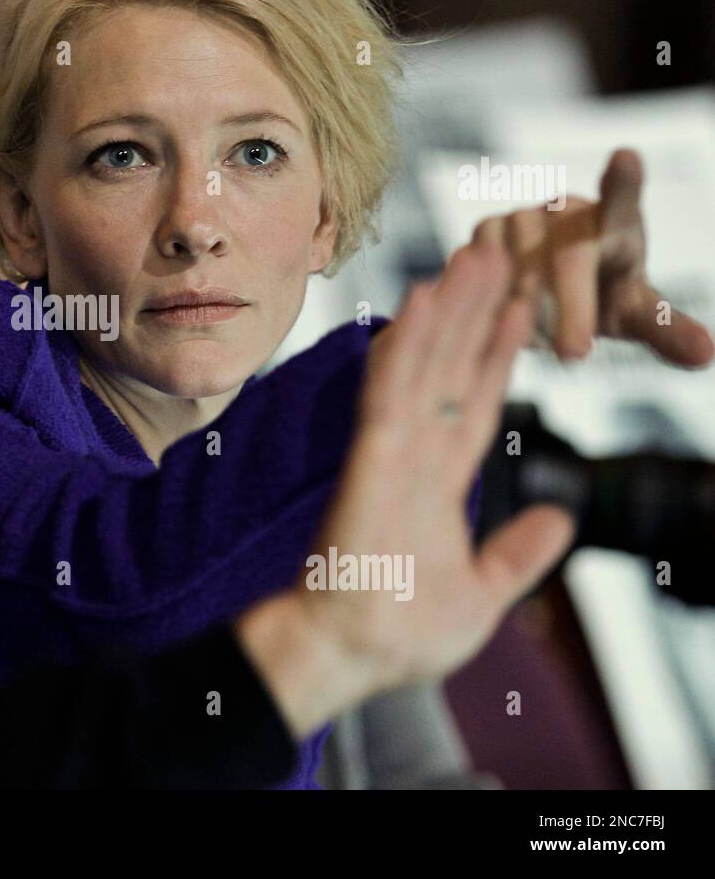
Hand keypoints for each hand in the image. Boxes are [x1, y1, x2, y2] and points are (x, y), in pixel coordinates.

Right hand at [236, 243, 574, 736]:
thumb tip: (559, 516)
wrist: (346, 653)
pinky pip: (394, 389)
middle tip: (497, 252)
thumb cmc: (399, 632)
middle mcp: (419, 454)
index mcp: (442, 483)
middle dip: (478, 310)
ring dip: (451, 308)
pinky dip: (408, 343)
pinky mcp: (372, 458)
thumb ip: (518, 553)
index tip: (520, 307)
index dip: (500, 353)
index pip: (478, 402)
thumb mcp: (483, 594)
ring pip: (427, 363)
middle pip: (456, 367)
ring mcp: (393, 451)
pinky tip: (424, 299)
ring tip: (474, 253)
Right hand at [468, 147, 713, 365]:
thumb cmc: (602, 298)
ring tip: (547, 335)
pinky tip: (513, 318)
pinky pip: (487, 276)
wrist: (543, 293)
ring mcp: (523, 214)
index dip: (623, 180)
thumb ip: (667, 332)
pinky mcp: (485, 228)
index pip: (624, 198)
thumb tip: (706, 353)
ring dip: (534, 316)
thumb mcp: (636, 317)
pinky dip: (500, 306)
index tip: (625, 159)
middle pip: (570, 259)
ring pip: (523, 273)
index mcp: (616, 221)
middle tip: (576, 354)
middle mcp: (569, 208)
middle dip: (574, 309)